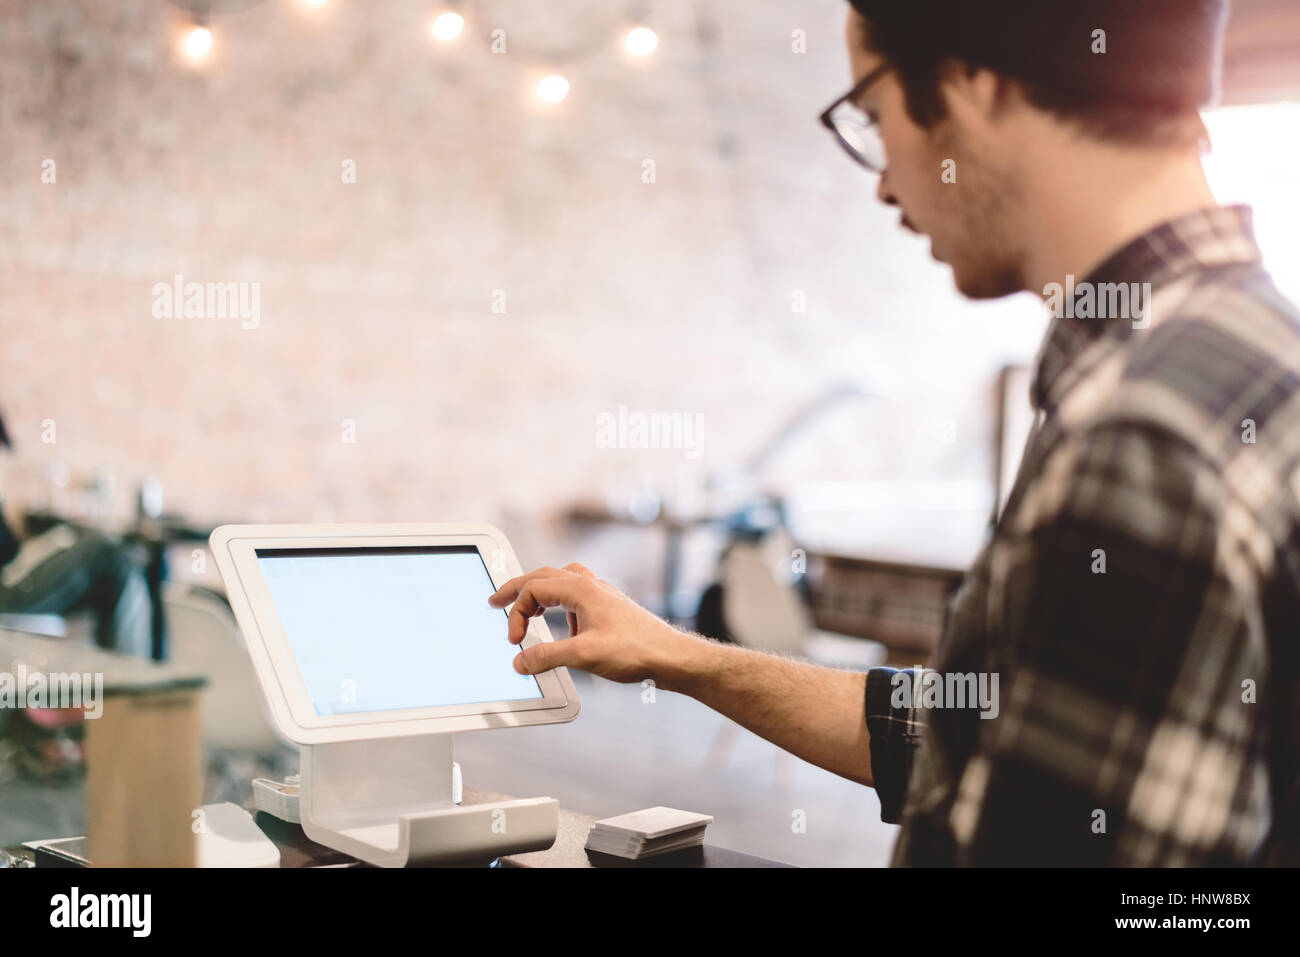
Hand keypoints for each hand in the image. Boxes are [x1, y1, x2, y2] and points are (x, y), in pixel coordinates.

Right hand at [488, 563, 696, 687]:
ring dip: (540, 593)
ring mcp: (602, 595)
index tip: (514, 640)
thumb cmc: (637, 650)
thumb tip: (520, 662)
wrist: (672, 657)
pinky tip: (565, 628)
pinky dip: (560, 605)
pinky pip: (577, 595)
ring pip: (562, 581)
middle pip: (544, 576)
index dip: (517, 613)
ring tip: (527, 610)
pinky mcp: (610, 608)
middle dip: (517, 588)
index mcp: (582, 589)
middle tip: (496, 600)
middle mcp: (591, 586)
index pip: (534, 589)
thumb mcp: (584, 656)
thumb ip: (548, 657)